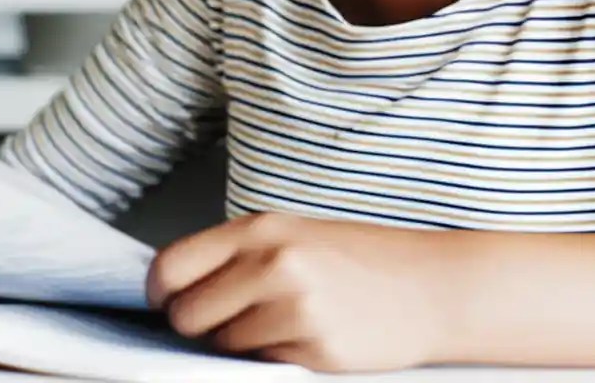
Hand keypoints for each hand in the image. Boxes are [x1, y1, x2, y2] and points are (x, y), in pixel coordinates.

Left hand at [146, 212, 452, 372]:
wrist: (433, 287)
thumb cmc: (361, 260)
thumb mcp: (293, 235)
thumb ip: (236, 256)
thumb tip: (173, 289)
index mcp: (260, 230)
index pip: (171, 265)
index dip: (161, 291)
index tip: (166, 300)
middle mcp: (272, 264)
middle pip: (187, 314)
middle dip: (198, 324)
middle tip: (229, 318)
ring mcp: (293, 308)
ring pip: (222, 345)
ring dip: (240, 343)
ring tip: (282, 321)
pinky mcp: (314, 348)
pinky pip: (261, 364)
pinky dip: (274, 357)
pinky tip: (307, 336)